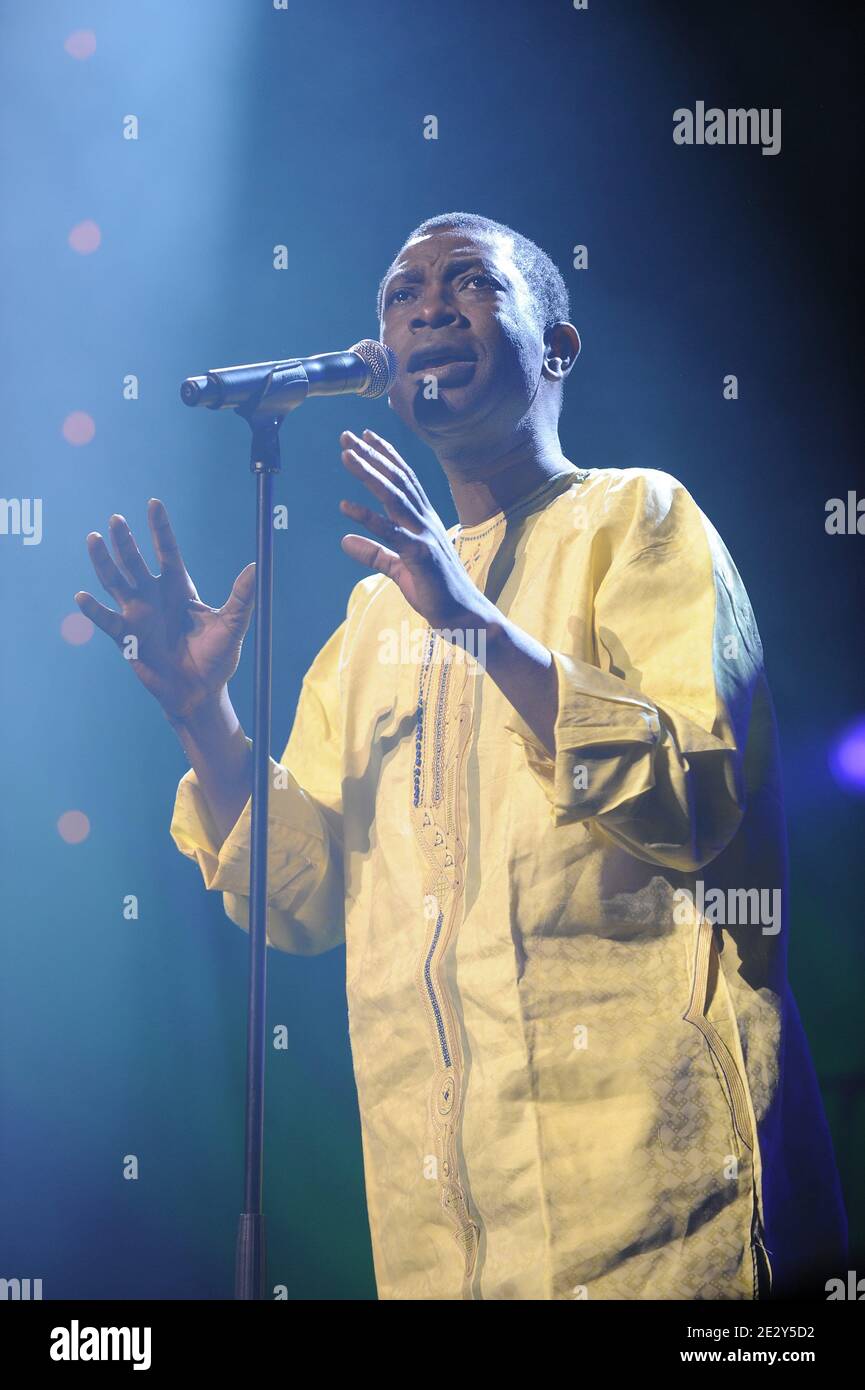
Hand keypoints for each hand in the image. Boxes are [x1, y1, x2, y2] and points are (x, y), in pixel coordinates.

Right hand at [74, 499, 255, 720]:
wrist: (200, 692)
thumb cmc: (217, 657)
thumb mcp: (232, 625)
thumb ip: (241, 597)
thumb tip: (256, 567)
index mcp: (179, 588)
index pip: (168, 551)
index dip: (160, 529)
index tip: (154, 504)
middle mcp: (155, 595)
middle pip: (136, 561)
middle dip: (125, 541)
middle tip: (116, 519)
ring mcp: (138, 614)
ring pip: (115, 582)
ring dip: (103, 562)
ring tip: (93, 540)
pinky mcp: (126, 638)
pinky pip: (107, 620)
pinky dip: (94, 610)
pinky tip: (83, 597)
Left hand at [338, 428, 493, 632]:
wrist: (463, 616)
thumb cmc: (435, 591)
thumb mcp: (398, 568)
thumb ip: (373, 552)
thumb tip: (344, 540)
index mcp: (422, 520)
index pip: (403, 480)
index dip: (385, 457)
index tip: (366, 436)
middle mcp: (424, 521)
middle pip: (396, 480)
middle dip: (371, 456)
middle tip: (347, 435)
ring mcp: (424, 535)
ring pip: (394, 497)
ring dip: (369, 474)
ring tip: (347, 455)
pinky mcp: (420, 555)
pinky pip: (391, 532)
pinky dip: (368, 518)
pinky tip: (345, 506)